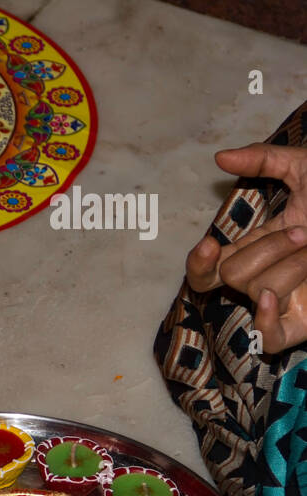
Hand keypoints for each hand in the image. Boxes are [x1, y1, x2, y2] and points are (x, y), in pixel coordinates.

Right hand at [185, 144, 306, 352]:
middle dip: (266, 249)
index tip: (211, 244)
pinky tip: (274, 297)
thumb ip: (264, 159)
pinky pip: (267, 338)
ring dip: (290, 267)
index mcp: (262, 247)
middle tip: (305, 234)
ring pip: (255, 291)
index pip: (210, 269)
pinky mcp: (302, 324)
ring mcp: (285, 303)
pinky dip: (264, 319)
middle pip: (230, 276)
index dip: (200, 262)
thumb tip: (219, 157)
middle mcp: (267, 277)